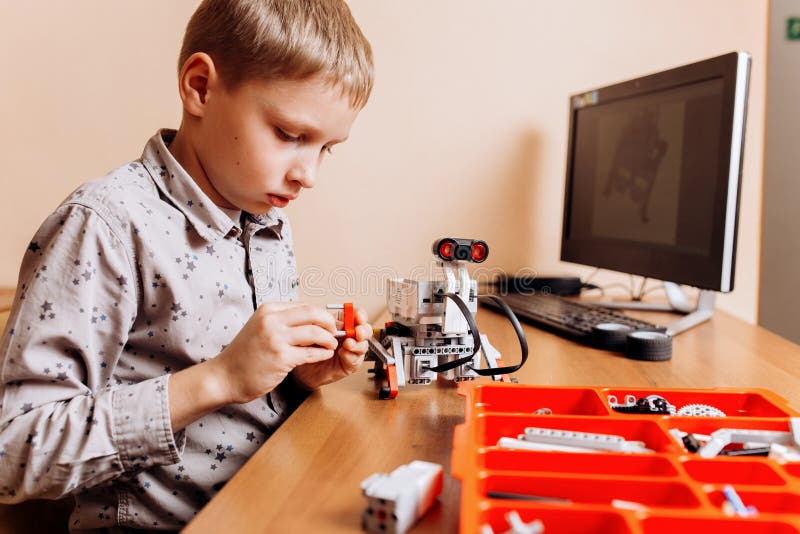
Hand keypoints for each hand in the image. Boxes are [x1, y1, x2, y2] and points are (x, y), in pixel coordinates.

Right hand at [214, 302, 338, 403]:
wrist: (225, 376)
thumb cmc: (245, 354)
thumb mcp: (261, 327)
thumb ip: (284, 322)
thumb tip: (314, 321)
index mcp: (268, 310)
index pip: (304, 306)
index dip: (321, 315)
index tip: (329, 323)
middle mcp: (272, 320)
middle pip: (312, 313)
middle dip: (329, 322)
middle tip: (335, 332)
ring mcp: (276, 339)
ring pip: (315, 333)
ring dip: (329, 339)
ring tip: (331, 345)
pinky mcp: (281, 358)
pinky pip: (311, 353)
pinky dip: (323, 353)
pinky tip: (325, 355)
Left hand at [291, 307, 371, 389]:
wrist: (304, 369)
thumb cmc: (309, 347)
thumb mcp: (316, 331)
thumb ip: (329, 326)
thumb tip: (338, 322)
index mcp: (343, 324)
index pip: (357, 315)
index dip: (360, 315)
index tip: (358, 316)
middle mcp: (350, 336)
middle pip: (365, 330)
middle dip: (363, 330)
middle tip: (358, 331)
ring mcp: (352, 350)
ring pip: (363, 345)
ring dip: (358, 344)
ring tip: (348, 344)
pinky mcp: (350, 364)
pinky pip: (356, 359)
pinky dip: (351, 356)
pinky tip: (344, 353)